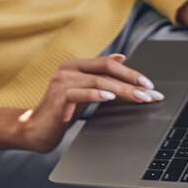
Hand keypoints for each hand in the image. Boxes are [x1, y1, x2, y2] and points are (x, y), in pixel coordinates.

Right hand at [0, 54, 162, 153]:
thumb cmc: (61, 111)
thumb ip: (99, 76)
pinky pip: (80, 93)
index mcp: (75, 65)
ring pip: (98, 82)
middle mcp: (68, 69)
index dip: (131, 73)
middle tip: (152, 94)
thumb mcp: (84, 91)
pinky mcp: (57, 97)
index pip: (108, 64)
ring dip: (122, 91)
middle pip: (106, 71)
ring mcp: (61, 82)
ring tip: (140, 98)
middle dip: (132, 83)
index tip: (150, 85)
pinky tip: (110, 98)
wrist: (35, 129)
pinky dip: (96, 95)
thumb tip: (121, 58)